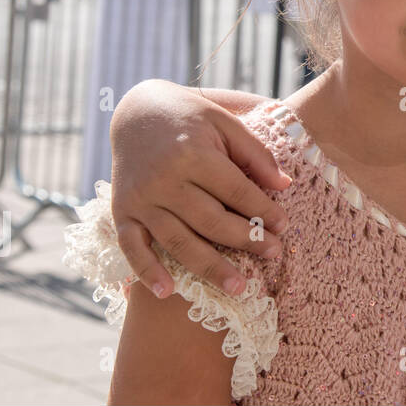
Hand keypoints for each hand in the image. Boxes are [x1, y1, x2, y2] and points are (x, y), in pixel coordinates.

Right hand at [109, 79, 289, 298]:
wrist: (136, 112)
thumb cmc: (189, 117)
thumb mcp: (225, 122)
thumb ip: (255, 152)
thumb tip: (284, 186)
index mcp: (192, 154)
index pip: (236, 191)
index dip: (263, 211)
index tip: (285, 226)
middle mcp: (163, 180)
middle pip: (211, 221)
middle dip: (246, 241)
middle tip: (274, 254)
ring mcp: (140, 199)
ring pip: (178, 241)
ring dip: (209, 268)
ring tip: (238, 288)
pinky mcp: (121, 212)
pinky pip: (132, 247)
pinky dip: (146, 272)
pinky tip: (167, 293)